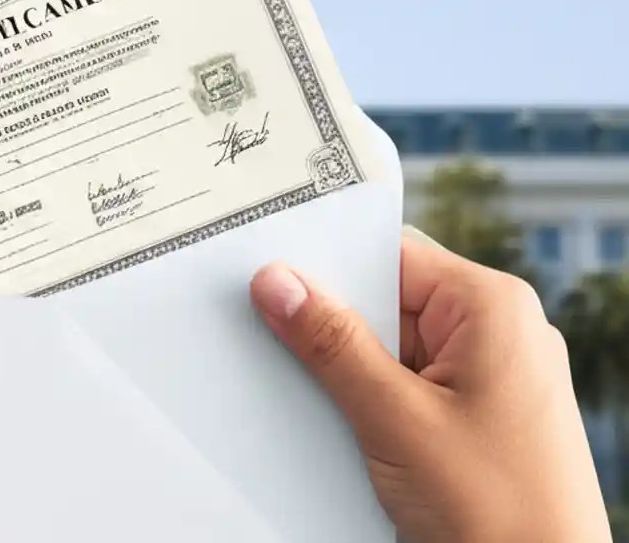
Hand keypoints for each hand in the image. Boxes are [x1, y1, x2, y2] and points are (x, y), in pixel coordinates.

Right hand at [249, 228, 609, 541]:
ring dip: (348, 373)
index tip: (265, 278)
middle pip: (386, 300)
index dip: (326, 265)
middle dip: (331, 326)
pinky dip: (369, 402)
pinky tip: (347, 429)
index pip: (390, 255)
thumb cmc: (499, 510)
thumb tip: (278, 282)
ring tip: (324, 404)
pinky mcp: (476, 415)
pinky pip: (406, 386)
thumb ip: (333, 344)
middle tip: (276, 344)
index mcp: (492, 307)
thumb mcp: (397, 419)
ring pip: (390, 349)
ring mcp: (489, 375)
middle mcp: (496, 330)